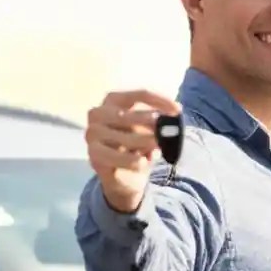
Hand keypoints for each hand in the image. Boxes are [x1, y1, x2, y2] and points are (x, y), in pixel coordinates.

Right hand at [84, 89, 180, 212]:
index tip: (178, 110)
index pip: (139, 94)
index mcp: (113, 100)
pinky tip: (144, 162)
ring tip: (158, 145)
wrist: (125, 176)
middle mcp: (98, 113)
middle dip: (149, 122)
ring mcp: (92, 134)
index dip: (160, 101)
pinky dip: (131, 160)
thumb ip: (158, 123)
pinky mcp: (93, 154)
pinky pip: (115, 156)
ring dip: (143, 141)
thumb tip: (172, 120)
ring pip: (121, 137)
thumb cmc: (137, 145)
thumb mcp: (150, 131)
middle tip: (167, 129)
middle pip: (126, 114)